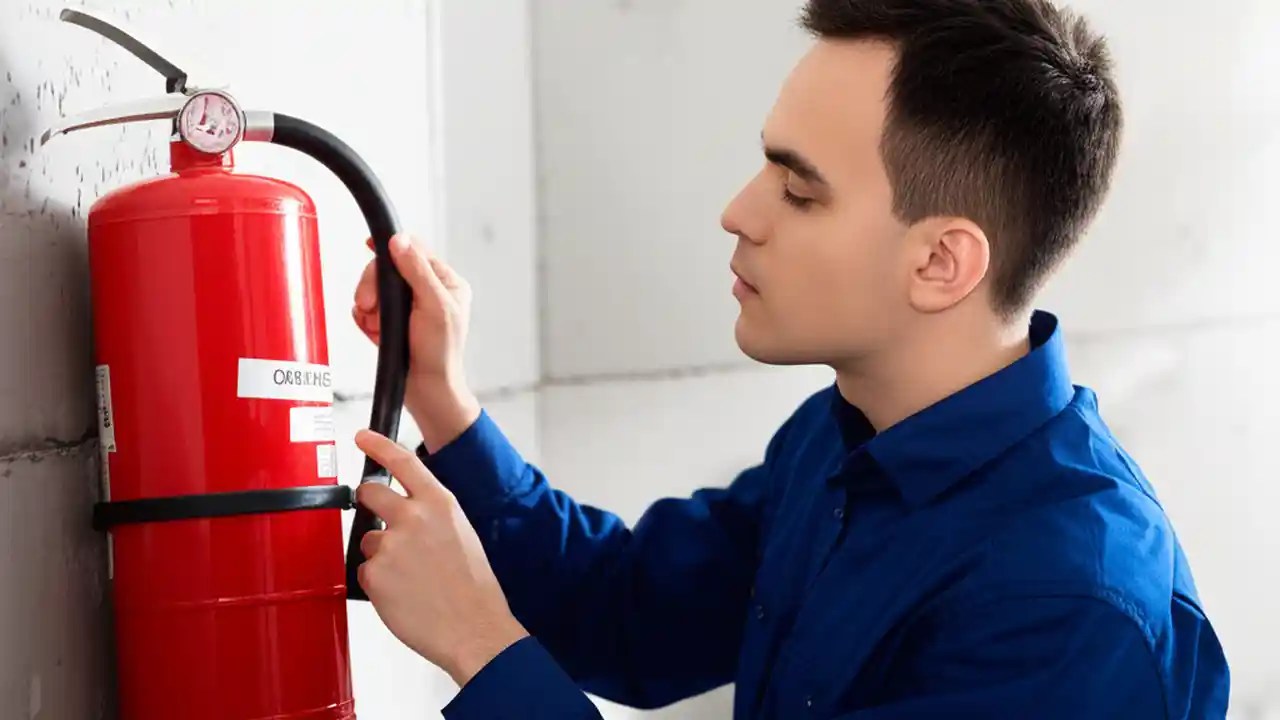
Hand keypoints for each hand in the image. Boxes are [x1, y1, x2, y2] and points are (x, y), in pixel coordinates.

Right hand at [352, 234, 479, 451]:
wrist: (426, 390)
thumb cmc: (439, 353)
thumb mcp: (435, 306)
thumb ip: (417, 271)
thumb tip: (399, 241)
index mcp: (445, 282)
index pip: (413, 250)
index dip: (391, 249)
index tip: (370, 246)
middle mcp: (427, 291)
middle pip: (388, 269)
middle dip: (373, 285)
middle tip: (368, 304)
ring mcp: (407, 307)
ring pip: (374, 289)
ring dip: (368, 306)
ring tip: (376, 325)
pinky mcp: (390, 322)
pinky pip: (366, 310)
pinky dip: (365, 320)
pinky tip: (373, 333)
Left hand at [354, 428, 528, 685]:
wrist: (474, 628)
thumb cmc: (472, 587)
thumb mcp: (460, 534)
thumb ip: (431, 515)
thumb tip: (406, 512)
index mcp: (440, 504)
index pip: (402, 462)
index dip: (378, 445)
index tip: (362, 437)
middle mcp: (413, 517)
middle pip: (369, 493)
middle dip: (367, 503)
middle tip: (382, 523)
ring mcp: (391, 544)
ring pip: (368, 540)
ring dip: (381, 555)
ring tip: (411, 578)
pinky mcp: (374, 572)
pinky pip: (366, 571)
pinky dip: (380, 583)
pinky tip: (403, 594)